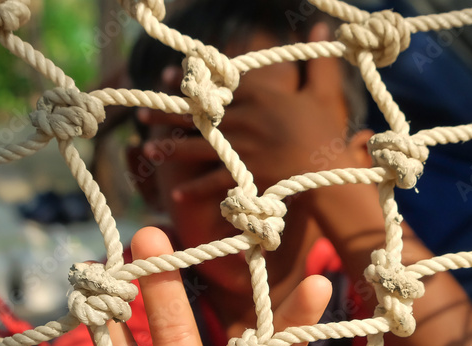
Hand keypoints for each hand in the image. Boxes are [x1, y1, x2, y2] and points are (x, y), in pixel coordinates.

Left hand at [137, 22, 364, 201]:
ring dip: (169, 151)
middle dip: (166, 115)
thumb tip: (323, 25)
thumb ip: (316, 60)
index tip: (167, 77)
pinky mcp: (242, 176)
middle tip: (142, 115)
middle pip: (196, 116)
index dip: (190, 82)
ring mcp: (239, 149)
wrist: (329, 173)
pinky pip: (211, 183)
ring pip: (195, 148)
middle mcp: (242, 120)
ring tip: (147, 152)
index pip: (216, 86)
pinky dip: (193, 191)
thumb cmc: (327, 133)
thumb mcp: (324, 92)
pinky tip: (175, 194)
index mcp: (258, 96)